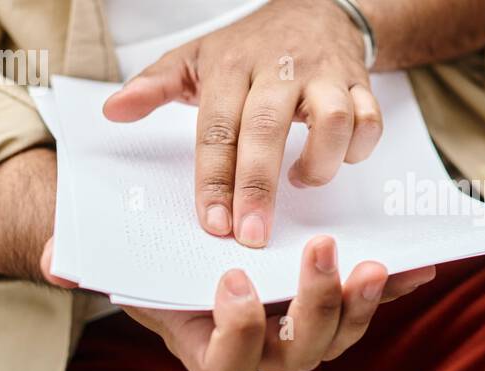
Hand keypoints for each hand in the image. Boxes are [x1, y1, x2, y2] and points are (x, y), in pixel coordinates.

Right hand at [43, 235, 434, 370]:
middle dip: (314, 306)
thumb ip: (88, 263)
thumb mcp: (120, 259)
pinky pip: (368, 304)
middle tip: (320, 251)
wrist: (187, 247)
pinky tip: (419, 267)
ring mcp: (301, 328)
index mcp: (209, 349)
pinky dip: (396, 288)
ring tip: (369, 260)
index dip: (238, 335)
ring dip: (359, 301)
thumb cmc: (152, 260)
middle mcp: (262, 348)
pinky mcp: (333, 302)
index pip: (230, 370)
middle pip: (300, 352)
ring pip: (339, 334)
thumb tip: (56, 261)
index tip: (235, 284)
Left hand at [103, 0, 382, 248]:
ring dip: (319, 162)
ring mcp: (323, 76)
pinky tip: (337, 159)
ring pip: (332, 119)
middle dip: (259, 186)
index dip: (214, 178)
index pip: (218, 127)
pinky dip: (359, 148)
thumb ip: (155, 85)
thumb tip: (114, 110)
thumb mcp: (197, 57)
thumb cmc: (251, 46)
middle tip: (252, 233)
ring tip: (300, 180)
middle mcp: (279, 70)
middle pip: (268, 128)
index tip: (213, 222)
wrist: (316, 10)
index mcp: (233, 66)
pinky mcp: (359, 84)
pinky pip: (370, 119)